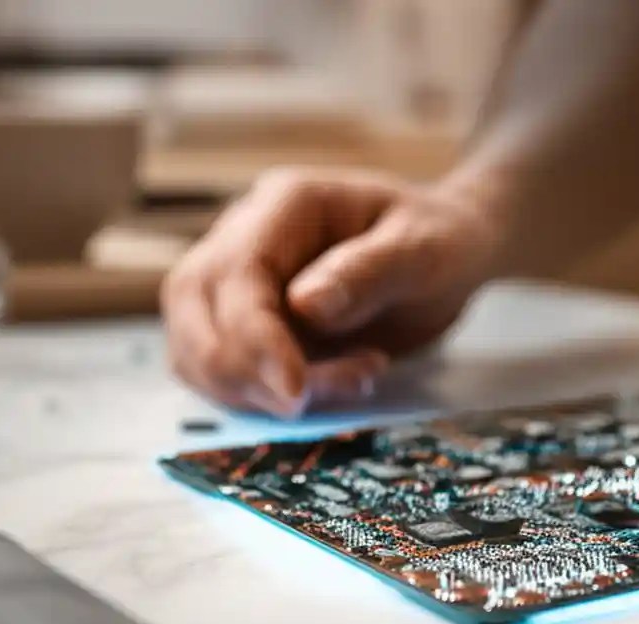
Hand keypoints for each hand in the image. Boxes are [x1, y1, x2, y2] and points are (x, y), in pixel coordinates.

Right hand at [161, 168, 500, 415]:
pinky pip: (224, 373)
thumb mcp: (423, 250)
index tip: (295, 391)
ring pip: (195, 346)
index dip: (254, 338)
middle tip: (308, 403)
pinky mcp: (247, 326)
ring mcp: (238, 282)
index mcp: (286, 205)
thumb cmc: (439, 240)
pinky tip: (336, 387)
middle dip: (239, 369)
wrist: (448, 252)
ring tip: (351, 381)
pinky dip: (265, 398)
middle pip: (190, 305)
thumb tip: (305, 306)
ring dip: (255, 391)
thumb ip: (368, 273)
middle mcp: (246, 236)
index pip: (236, 273)